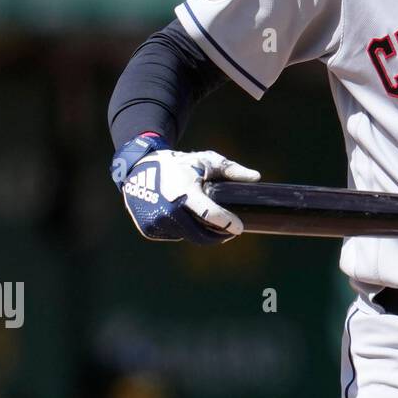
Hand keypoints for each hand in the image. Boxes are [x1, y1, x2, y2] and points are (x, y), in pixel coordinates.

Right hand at [112, 135, 259, 243]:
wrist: (140, 168)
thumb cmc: (180, 164)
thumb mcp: (207, 161)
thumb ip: (232, 170)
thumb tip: (257, 177)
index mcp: (184, 191)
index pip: (210, 215)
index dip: (228, 224)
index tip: (240, 227)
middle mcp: (168, 209)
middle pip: (200, 234)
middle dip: (219, 236)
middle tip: (231, 232)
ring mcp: (157, 222)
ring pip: (188, 236)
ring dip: (202, 233)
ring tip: (213, 226)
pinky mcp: (150, 230)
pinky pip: (175, 236)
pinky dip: (185, 231)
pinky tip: (190, 222)